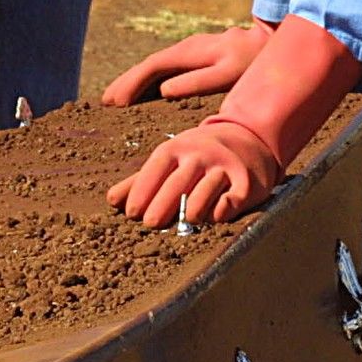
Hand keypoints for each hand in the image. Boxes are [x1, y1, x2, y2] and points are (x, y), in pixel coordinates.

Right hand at [101, 21, 275, 105]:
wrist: (273, 41)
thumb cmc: (254, 62)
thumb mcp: (228, 73)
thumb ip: (197, 81)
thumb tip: (164, 89)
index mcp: (190, 52)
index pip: (152, 68)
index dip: (132, 84)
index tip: (117, 103)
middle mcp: (186, 49)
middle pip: (148, 65)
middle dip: (126, 83)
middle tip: (104, 102)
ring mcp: (190, 52)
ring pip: (155, 67)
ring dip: (134, 82)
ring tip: (114, 100)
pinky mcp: (196, 58)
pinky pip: (166, 69)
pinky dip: (149, 81)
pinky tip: (142, 93)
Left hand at [105, 119, 280, 228]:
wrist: (249, 138)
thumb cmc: (199, 155)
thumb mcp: (170, 159)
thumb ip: (141, 180)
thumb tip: (111, 201)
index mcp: (178, 148)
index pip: (157, 168)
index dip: (143, 190)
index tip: (131, 212)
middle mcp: (201, 155)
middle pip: (179, 182)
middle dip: (163, 203)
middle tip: (150, 223)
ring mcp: (225, 168)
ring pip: (206, 190)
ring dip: (193, 208)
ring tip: (185, 221)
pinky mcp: (246, 184)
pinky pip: (233, 199)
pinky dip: (223, 210)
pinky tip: (215, 217)